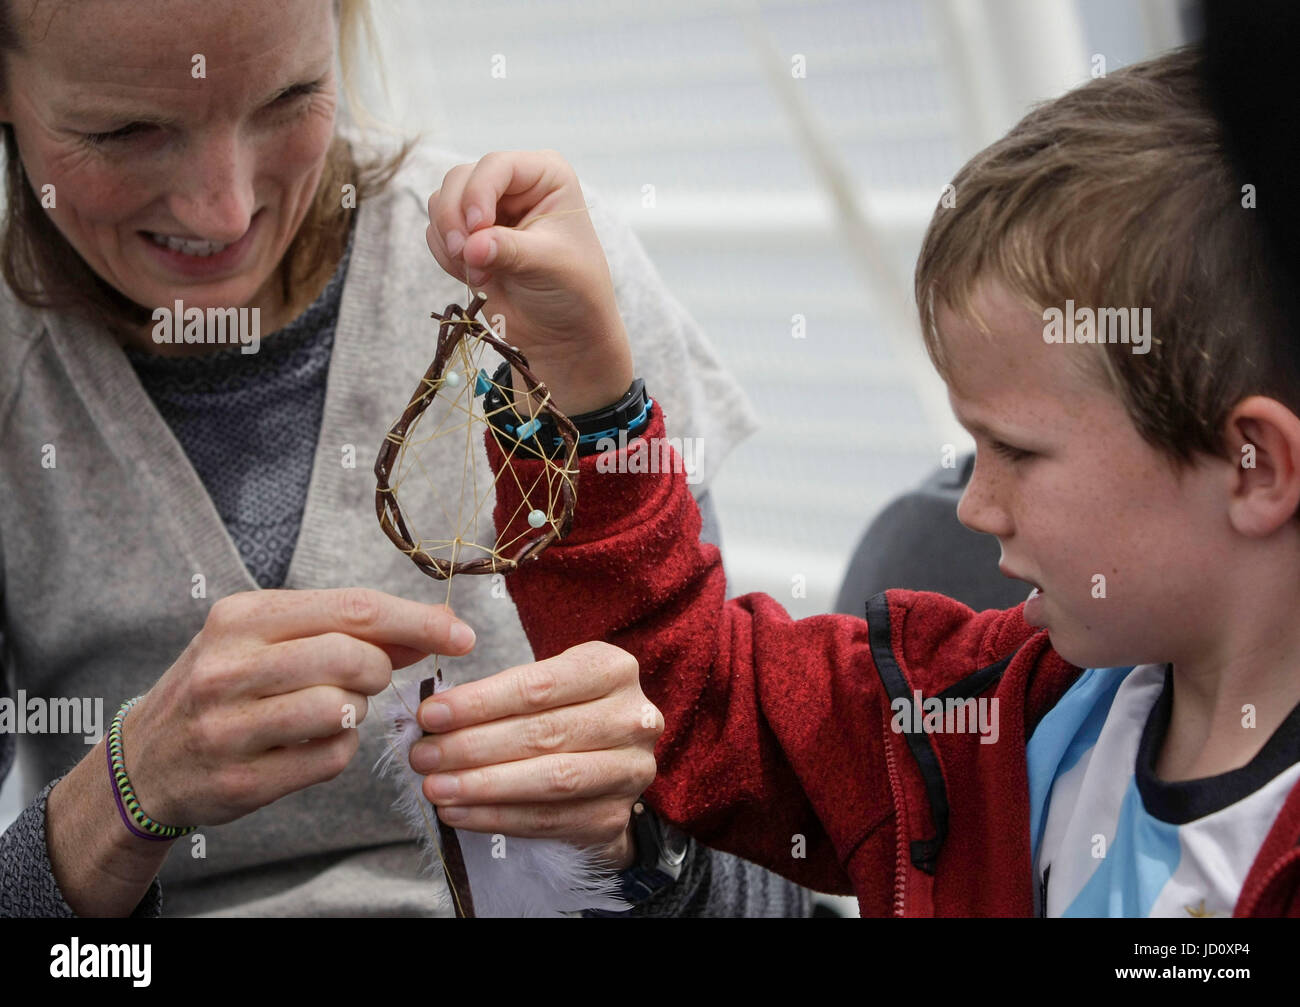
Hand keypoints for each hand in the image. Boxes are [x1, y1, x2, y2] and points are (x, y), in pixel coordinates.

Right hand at [122, 588, 476, 826]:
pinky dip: (339, 751)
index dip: (418, 621)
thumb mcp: (270, 640)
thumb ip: (349, 630)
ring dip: (355, 711)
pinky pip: (330, 759)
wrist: (146, 760)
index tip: (461, 635)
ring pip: (343, 710)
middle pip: (352, 657)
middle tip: (365, 678)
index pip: (353, 608)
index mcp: (242, 618)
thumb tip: (437, 628)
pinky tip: (310, 744)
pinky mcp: (241, 780)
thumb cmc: (227, 686)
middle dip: (379, 670)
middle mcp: (229, 667)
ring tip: (329, 709)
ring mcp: (229, 727)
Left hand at [408, 640, 660, 868]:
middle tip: (423, 754)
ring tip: (435, 786)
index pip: (540, 686)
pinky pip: (548, 820)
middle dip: (473, 746)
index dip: (481, 702)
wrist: (607, 766)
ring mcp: (629, 771)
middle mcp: (632, 719)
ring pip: (549, 780)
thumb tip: (433, 716)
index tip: (431, 714)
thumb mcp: (548, 684)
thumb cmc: (563, 713)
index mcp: (613, 669)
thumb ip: (501, 695)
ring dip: (482, 786)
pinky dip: (497, 818)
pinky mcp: (614, 816)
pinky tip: (458, 813)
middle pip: (543, 733)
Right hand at [425, 150, 634, 413]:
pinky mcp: (469, 236)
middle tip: (468, 258)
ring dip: (452, 243)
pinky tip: (476, 278)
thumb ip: (508, 250)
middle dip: (456, 221)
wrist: (563, 331)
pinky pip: (437, 234)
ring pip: (441, 204)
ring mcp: (488, 208)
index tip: (477, 229)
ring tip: (481, 276)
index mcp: (545, 175)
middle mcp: (513, 184)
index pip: (496, 166)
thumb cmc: (573, 290)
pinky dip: (448, 257)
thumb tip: (469, 247)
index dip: (478, 193)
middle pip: (458, 180)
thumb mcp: (548, 265)